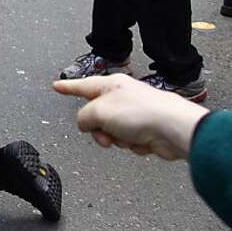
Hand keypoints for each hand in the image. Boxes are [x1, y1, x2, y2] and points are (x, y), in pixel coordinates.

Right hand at [53, 74, 208, 160]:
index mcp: (111, 85)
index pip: (81, 86)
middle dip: (98, 130)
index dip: (67, 87)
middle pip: (96, 116)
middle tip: (105, 135)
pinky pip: (127, 141)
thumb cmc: (142, 113)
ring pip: (111, 132)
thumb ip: (83, 117)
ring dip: (116, 140)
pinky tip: (143, 141)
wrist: (175, 129)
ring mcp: (135, 113)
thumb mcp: (98, 112)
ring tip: (129, 138)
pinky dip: (132, 145)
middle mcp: (123, 97)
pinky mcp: (147, 129)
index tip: (56, 86)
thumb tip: (86, 125)